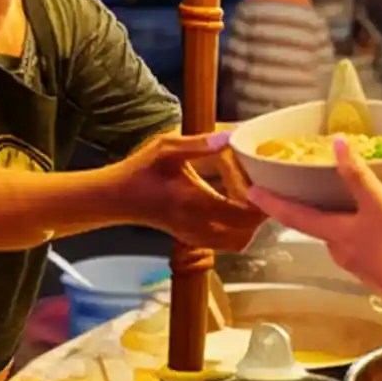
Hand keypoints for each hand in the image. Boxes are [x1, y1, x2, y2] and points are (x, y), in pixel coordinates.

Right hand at [121, 130, 266, 251]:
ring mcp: (196, 237)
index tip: (263, 177)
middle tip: (264, 186)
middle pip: (248, 231)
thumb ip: (199, 143)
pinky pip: (228, 243)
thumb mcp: (166, 148)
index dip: (260, 199)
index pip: (244, 212)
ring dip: (251, 223)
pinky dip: (240, 229)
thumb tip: (230, 137)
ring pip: (240, 241)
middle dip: (261, 211)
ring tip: (251, 196)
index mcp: (194, 201)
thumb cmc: (141, 170)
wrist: (117, 198)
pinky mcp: (195, 241)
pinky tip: (236, 206)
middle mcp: (198, 226)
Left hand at [247, 138, 381, 301]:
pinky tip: (372, 217)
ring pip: (339, 233)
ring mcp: (357, 263)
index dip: (271, 202)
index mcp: (334, 234)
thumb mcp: (381, 204)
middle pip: (316, 225)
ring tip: (341, 195)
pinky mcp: (375, 270)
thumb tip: (337, 144)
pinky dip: (356, 226)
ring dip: (335, 216)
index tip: (250, 192)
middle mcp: (339, 250)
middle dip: (306, 206)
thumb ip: (359, 176)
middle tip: (300, 186)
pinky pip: (358, 241)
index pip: (294, 215)